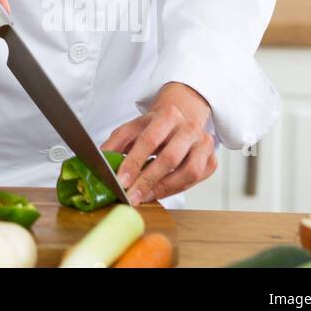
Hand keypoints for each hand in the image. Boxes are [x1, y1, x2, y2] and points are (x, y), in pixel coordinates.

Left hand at [101, 82, 216, 204]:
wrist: (184, 115)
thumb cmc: (155, 125)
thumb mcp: (134, 127)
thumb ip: (116, 142)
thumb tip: (99, 159)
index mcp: (167, 115)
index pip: (149, 140)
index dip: (134, 162)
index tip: (122, 180)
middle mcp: (189, 128)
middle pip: (169, 158)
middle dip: (148, 180)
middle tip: (132, 195)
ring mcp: (204, 144)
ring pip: (188, 172)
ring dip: (164, 188)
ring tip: (145, 196)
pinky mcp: (212, 160)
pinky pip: (195, 180)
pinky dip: (177, 189)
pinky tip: (160, 191)